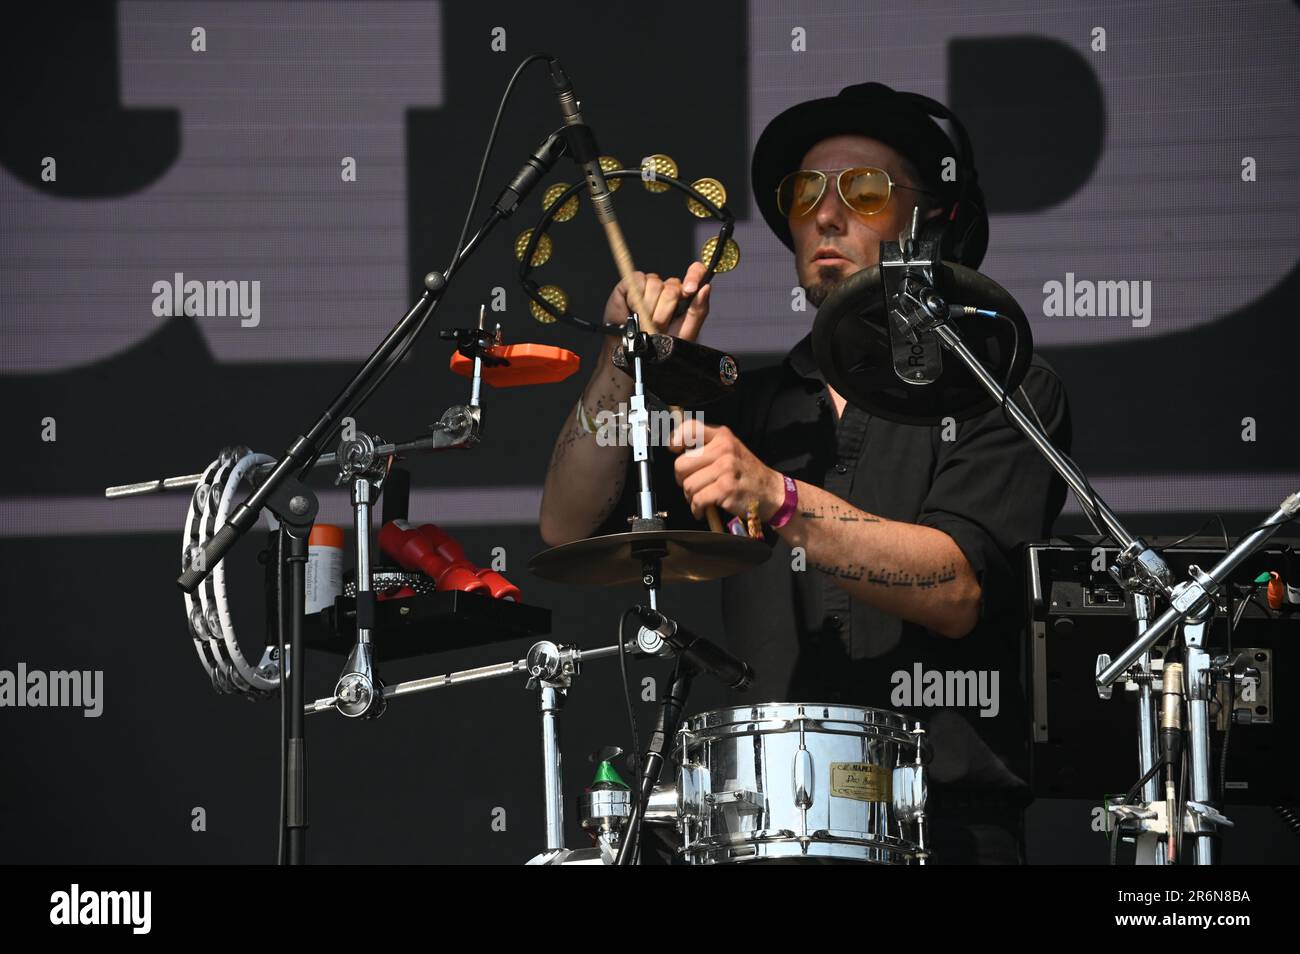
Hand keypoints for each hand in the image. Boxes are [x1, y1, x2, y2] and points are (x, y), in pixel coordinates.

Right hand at [602, 260, 710, 340]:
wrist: (635, 353)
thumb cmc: (661, 345)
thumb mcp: (686, 332)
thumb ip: (698, 310)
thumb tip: (706, 288)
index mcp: (683, 296)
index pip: (695, 272)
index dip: (694, 275)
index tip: (689, 290)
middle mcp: (667, 288)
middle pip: (672, 286)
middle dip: (664, 310)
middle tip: (658, 326)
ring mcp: (648, 285)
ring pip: (654, 283)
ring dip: (648, 308)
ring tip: (643, 322)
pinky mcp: (630, 285)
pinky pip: (636, 281)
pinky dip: (633, 298)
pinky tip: (632, 311)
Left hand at [668, 420, 783, 521]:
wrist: (772, 493)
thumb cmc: (747, 473)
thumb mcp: (731, 450)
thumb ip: (708, 446)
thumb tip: (677, 450)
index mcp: (723, 436)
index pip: (690, 429)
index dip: (676, 439)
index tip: (674, 450)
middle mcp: (724, 449)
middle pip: (681, 464)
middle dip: (682, 479)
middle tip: (692, 485)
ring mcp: (725, 468)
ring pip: (688, 485)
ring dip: (691, 497)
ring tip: (702, 498)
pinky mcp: (726, 489)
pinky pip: (697, 500)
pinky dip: (697, 509)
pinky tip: (703, 510)